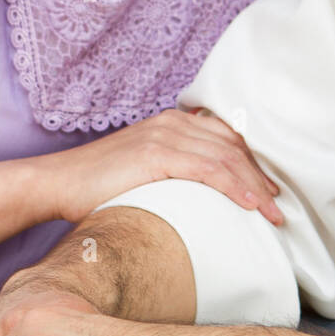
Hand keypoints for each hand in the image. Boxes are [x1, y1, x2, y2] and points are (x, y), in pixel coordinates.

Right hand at [40, 108, 281, 226]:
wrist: (57, 183)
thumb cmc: (99, 186)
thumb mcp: (145, 172)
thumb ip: (175, 172)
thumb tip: (204, 198)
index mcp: (173, 122)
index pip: (226, 138)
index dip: (251, 163)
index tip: (267, 189)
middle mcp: (173, 122)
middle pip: (232, 146)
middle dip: (259, 176)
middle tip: (277, 205)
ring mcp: (165, 136)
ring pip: (226, 158)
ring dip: (254, 186)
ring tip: (272, 213)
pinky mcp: (157, 154)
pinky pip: (208, 170)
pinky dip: (234, 187)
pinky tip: (250, 204)